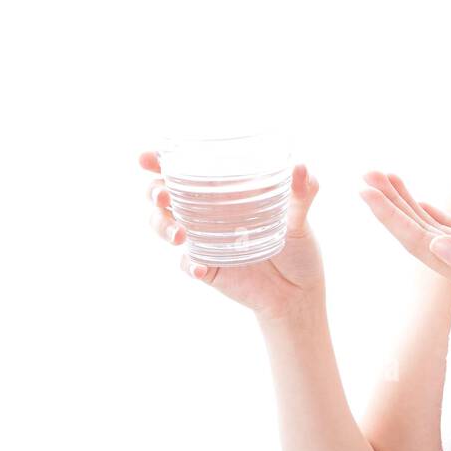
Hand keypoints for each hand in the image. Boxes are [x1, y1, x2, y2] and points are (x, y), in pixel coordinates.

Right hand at [141, 150, 325, 319]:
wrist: (299, 294)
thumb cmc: (298, 249)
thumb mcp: (301, 218)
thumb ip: (302, 194)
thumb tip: (302, 169)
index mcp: (224, 193)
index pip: (185, 171)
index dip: (159, 161)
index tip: (147, 157)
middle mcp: (207, 213)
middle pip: (162, 196)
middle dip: (154, 192)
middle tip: (163, 197)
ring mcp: (203, 241)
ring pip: (164, 227)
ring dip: (162, 226)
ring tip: (180, 234)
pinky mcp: (207, 268)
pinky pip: (188, 264)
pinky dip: (190, 265)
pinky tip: (201, 268)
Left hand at [358, 170, 450, 353]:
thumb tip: (436, 246)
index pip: (421, 244)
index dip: (390, 216)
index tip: (364, 190)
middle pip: (418, 236)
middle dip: (389, 205)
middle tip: (364, 173)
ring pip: (435, 232)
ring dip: (408, 205)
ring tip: (383, 177)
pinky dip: (437, 216)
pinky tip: (419, 202)